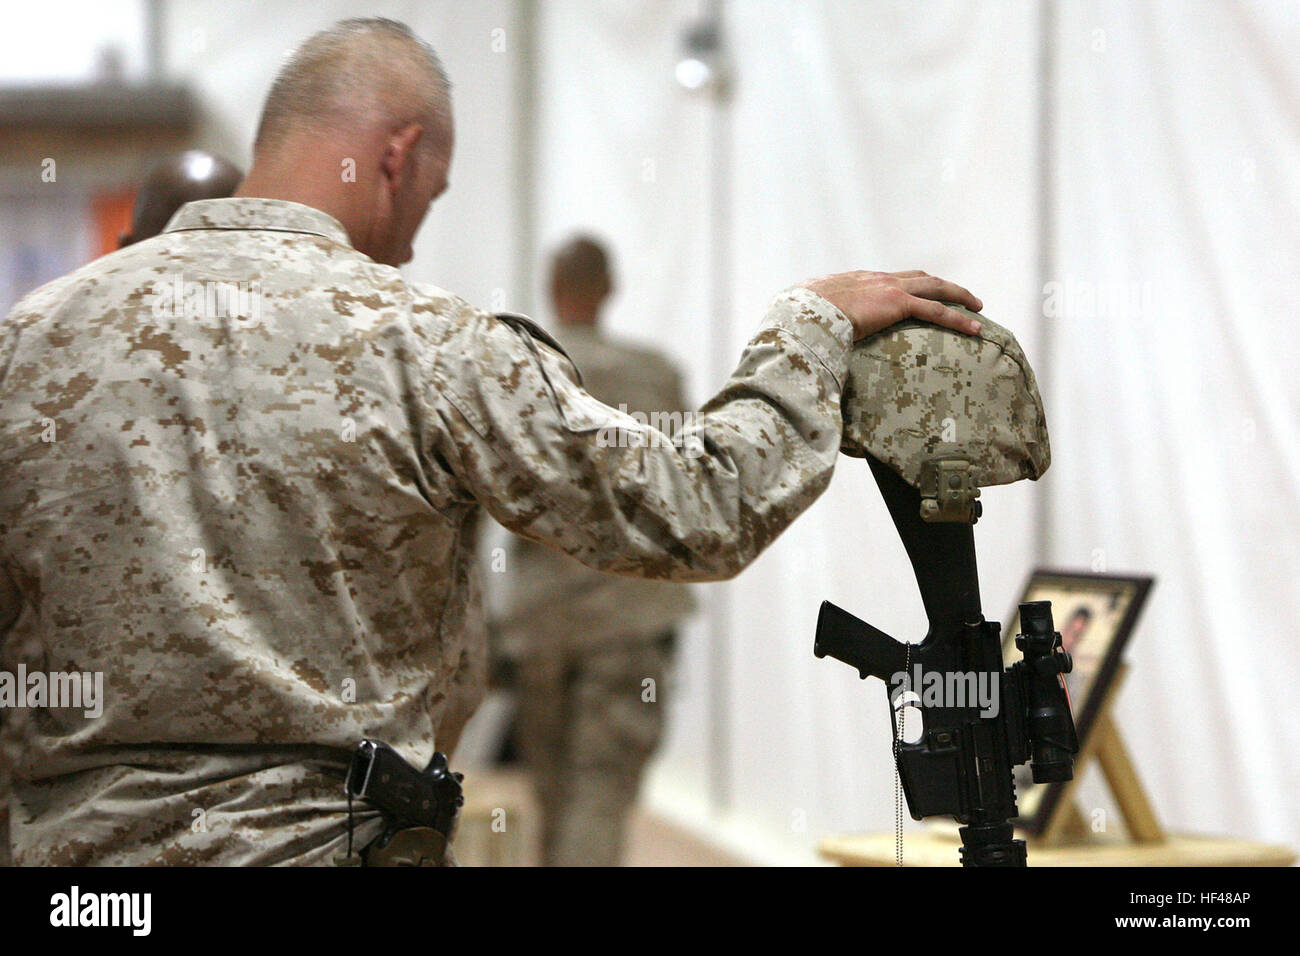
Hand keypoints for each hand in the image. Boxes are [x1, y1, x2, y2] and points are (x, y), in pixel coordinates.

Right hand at [799, 270, 983, 340]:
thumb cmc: (800, 315)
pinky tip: (975, 328)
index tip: (922, 292)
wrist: (804, 310)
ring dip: (959, 296)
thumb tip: (810, 334)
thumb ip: (819, 319)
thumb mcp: (810, 313)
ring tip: (977, 308)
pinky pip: (936, 310)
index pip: (893, 278)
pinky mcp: (897, 303)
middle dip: (944, 285)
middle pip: (921, 277)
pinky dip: (958, 318)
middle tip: (961, 296)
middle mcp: (878, 279)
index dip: (912, 284)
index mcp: (859, 280)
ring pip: (935, 288)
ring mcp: (889, 288)